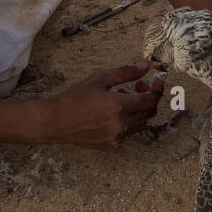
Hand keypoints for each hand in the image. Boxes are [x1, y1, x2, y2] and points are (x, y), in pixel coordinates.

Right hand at [40, 63, 163, 146]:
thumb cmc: (75, 98)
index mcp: (118, 106)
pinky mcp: (112, 145)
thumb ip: (125, 73)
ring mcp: (117, 137)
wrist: (56, 121)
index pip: (150, 99)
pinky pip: (129, 133)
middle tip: (137, 88)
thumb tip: (145, 66)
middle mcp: (120, 124)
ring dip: (138, 110)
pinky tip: (113, 113)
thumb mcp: (99, 79)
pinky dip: (127, 122)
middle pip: (149, 112)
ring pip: (141, 124)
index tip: (153, 81)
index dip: (156, 89)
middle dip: (148, 98)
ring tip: (122, 99)